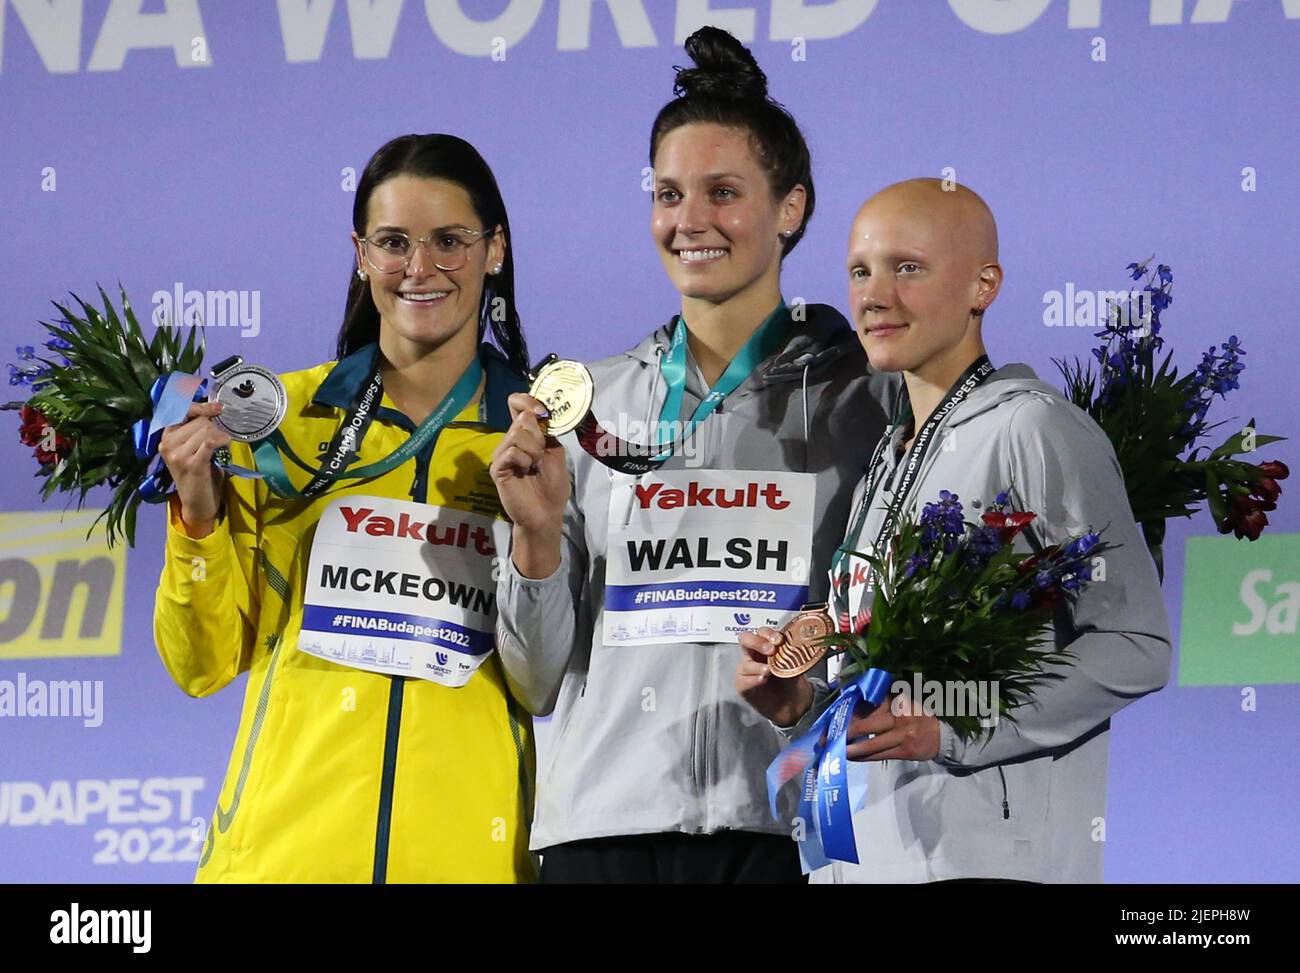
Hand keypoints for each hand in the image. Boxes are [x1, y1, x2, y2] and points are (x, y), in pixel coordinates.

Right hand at [157, 401, 230, 537]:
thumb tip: (215, 409)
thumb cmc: (199, 473)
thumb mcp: (193, 448)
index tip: (218, 407)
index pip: (181, 410)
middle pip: (200, 421)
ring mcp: (178, 454)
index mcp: (166, 437)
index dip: (201, 407)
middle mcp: (167, 443)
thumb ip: (198, 431)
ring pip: (207, 430)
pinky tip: (224, 448)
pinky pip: (210, 442)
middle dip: (215, 428)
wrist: (197, 503)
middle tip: (219, 442)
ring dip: (220, 437)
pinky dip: (222, 442)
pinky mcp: (191, 464)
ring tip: (220, 449)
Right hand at [490, 393, 570, 576]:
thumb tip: (536, 413)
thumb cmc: (552, 485)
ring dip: (533, 450)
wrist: (545, 513)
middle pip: (523, 417)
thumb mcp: (556, 452)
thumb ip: (547, 432)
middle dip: (538, 436)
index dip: (528, 400)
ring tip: (533, 466)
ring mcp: (502, 452)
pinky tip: (525, 472)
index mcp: (526, 434)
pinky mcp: (497, 466)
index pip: (518, 404)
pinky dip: (524, 460)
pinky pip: (512, 450)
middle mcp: (511, 439)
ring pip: (518, 432)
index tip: (541, 411)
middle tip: (540, 456)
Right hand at [735, 627, 814, 728]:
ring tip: (769, 671)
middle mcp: (753, 654)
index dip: (768, 634)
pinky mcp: (743, 684)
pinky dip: (754, 680)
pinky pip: (744, 680)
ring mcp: (746, 669)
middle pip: (745, 640)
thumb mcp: (795, 665)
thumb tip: (793, 646)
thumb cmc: (791, 681)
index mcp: (766, 645)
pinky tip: (763, 680)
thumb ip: (791, 655)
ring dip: (758, 666)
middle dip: (757, 642)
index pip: (762, 633)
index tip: (779, 640)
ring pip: (746, 663)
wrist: (792, 704)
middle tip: (771, 650)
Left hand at [845, 693, 940, 761]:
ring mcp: (903, 735)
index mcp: (897, 700)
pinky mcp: (905, 751)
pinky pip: (879, 755)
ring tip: (838, 749)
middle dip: (847, 731)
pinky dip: (864, 757)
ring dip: (853, 748)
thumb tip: (852, 710)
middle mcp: (900, 716)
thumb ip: (880, 705)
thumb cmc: (916, 717)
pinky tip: (853, 757)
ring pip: (872, 743)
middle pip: (868, 724)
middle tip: (830, 736)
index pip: (869, 706)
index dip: (851, 713)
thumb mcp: (901, 704)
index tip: (837, 717)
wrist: (941, 736)